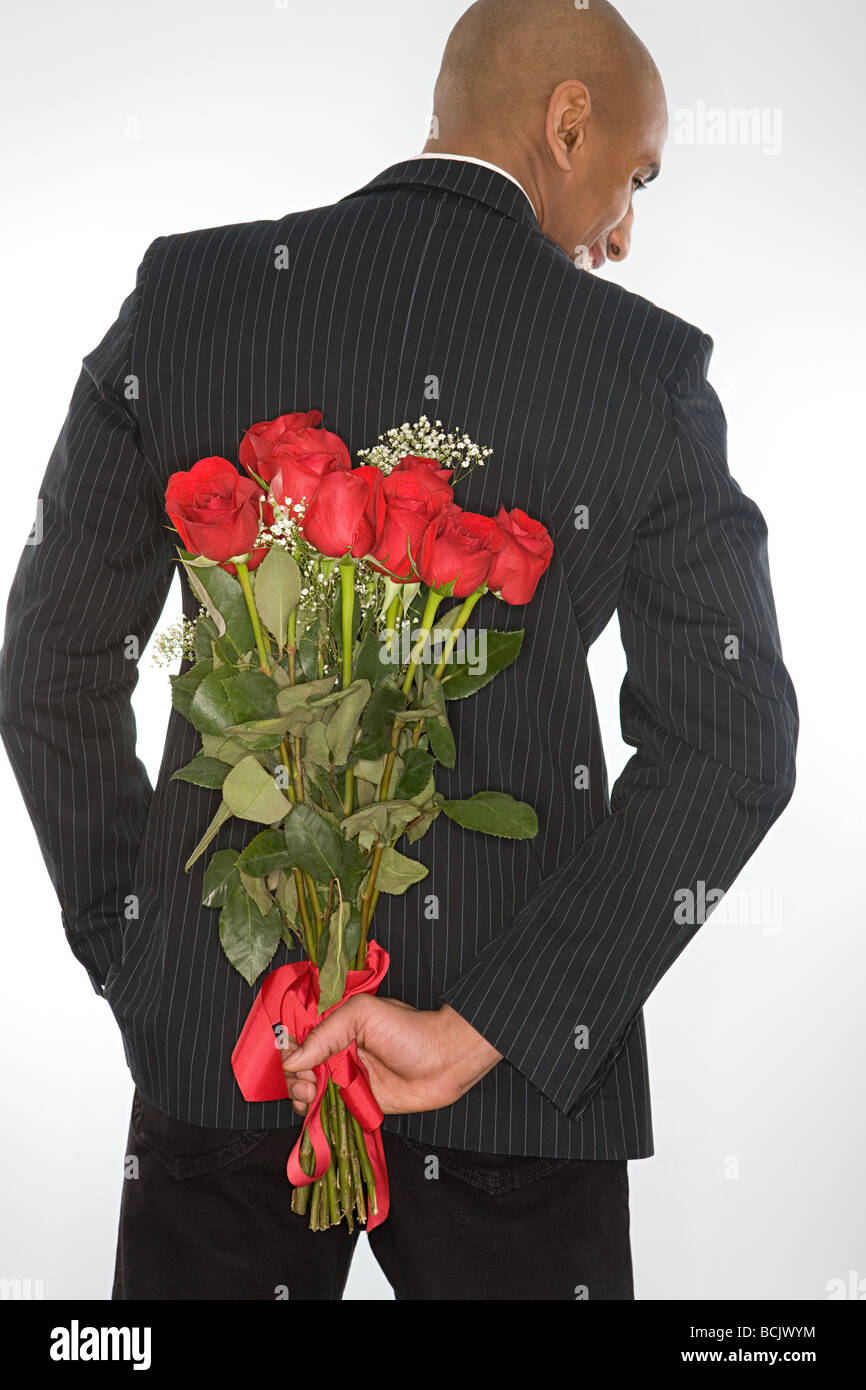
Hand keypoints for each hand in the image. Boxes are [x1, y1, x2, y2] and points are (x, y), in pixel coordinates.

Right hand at [279, 998, 502, 1115]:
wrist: (443, 1062)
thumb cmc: (409, 1030)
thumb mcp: (363, 1015)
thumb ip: (326, 1033)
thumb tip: (292, 1059)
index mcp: (336, 1027)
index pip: (299, 1038)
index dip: (291, 1051)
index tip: (296, 1061)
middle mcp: (337, 1052)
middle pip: (298, 1068)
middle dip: (295, 1077)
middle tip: (309, 1084)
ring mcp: (344, 1079)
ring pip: (306, 1091)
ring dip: (301, 1096)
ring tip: (313, 1096)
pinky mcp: (355, 1103)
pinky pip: (326, 1111)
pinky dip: (314, 1115)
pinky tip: (314, 1112)